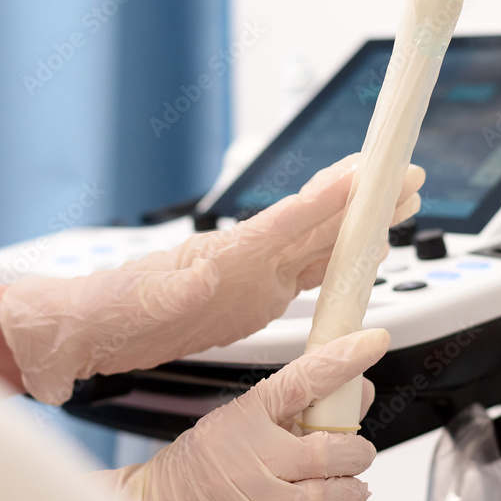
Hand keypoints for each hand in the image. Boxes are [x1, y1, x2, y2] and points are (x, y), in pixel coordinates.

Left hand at [0, 156, 422, 403]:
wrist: (95, 329)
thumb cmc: (110, 310)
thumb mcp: (136, 305)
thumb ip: (171, 291)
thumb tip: (200, 277)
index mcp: (224, 256)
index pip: (287, 220)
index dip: (330, 197)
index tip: (368, 171)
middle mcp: (248, 259)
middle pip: (318, 222)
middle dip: (363, 196)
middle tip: (405, 172)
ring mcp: (255, 276)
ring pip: (320, 242)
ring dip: (359, 223)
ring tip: (396, 204)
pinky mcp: (256, 296)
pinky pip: (310, 273)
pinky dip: (340, 261)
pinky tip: (359, 256)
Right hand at [91, 329, 388, 500]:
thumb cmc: (206, 457)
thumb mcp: (249, 413)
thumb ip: (306, 399)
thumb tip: (359, 391)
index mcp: (253, 419)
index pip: (305, 381)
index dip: (344, 360)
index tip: (374, 341)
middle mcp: (254, 461)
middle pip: (330, 453)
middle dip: (357, 454)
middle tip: (355, 454)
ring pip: (329, 499)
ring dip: (352, 493)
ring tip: (348, 487)